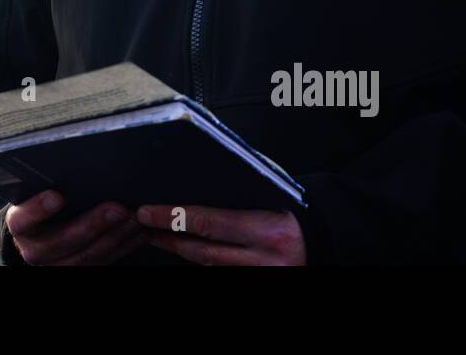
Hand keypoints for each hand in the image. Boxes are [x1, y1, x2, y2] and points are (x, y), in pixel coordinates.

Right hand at [6, 190, 150, 264]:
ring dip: (115, 236)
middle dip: (92, 225)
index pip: (22, 220)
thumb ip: (50, 181)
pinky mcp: (80, 269)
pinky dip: (125, 246)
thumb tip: (77, 157)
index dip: (37, 210)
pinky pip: (105, 261)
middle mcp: (35, 250)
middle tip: (116, 208)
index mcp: (20, 225)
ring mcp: (59, 263)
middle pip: (63, 242)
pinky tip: (139, 231)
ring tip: (134, 218)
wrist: (42, 231)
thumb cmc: (43, 198)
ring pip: (89, 256)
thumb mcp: (39, 190)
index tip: (55, 196)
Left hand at [134, 204, 306, 264]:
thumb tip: (194, 184)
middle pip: (202, 251)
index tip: (146, 211)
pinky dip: (200, 259)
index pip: (209, 222)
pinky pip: (220, 270)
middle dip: (167, 238)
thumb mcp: (272, 195)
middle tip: (142, 224)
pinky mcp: (255, 280)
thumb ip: (240, 192)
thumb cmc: (294, 210)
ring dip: (178, 250)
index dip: (172, 217)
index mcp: (269, 231)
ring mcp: (259, 274)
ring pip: (208, 264)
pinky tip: (183, 246)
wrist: (323, 239)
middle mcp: (264, 259)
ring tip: (155, 235)